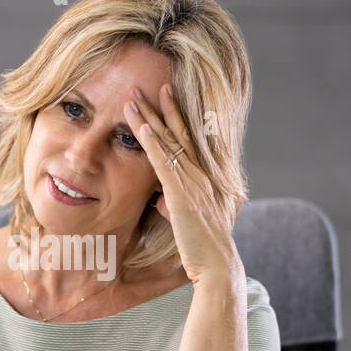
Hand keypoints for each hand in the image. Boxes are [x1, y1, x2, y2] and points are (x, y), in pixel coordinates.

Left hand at [124, 84, 243, 289]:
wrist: (217, 265)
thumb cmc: (201, 247)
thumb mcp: (186, 220)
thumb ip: (174, 205)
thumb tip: (160, 202)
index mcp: (203, 177)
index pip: (186, 139)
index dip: (174, 115)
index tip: (163, 94)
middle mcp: (200, 173)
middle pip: (177, 133)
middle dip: (159, 108)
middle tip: (144, 85)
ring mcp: (193, 182)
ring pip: (168, 143)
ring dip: (149, 119)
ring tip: (133, 99)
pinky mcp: (182, 195)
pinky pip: (165, 164)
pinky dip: (154, 144)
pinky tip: (143, 128)